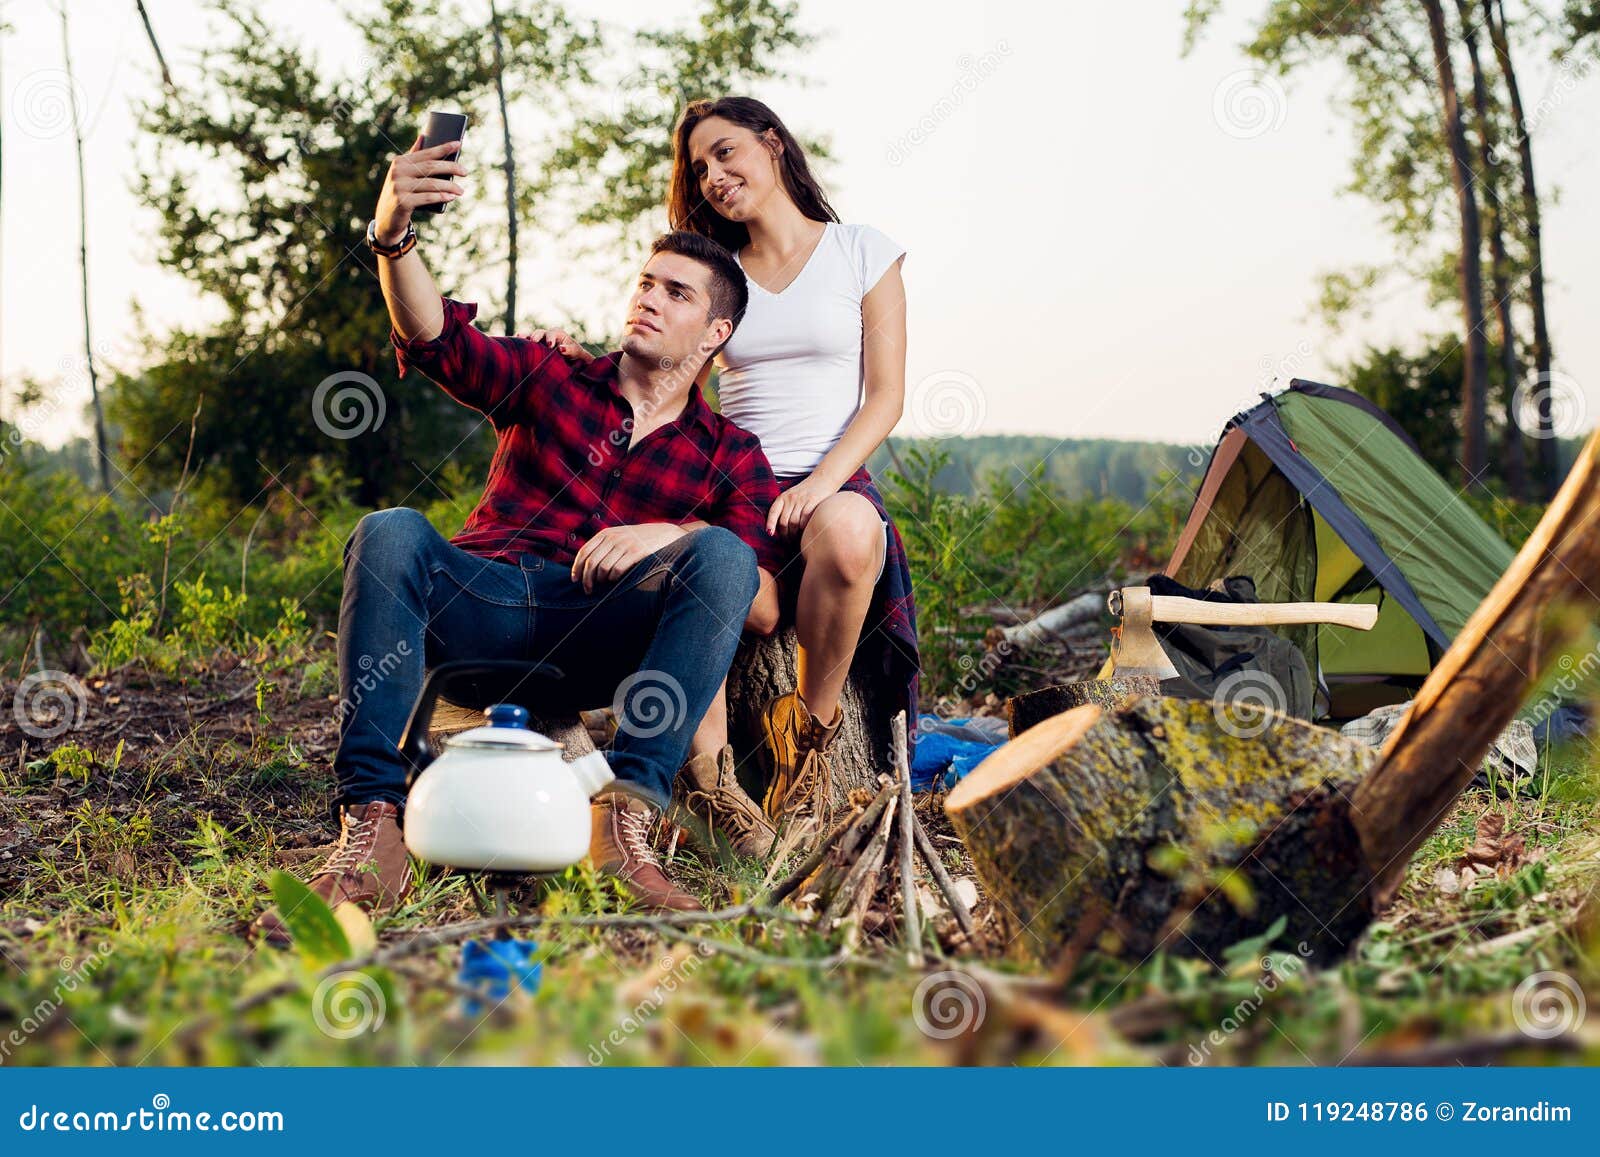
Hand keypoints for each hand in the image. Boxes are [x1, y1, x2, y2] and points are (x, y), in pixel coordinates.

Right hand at [374, 135, 467, 241]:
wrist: (387, 218)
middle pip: (431, 167)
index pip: (426, 153)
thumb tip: (422, 136)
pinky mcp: (403, 202)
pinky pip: (427, 197)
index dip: (443, 148)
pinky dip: (441, 196)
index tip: (459, 144)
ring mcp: (399, 187)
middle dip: (451, 168)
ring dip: (450, 186)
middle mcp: (398, 172)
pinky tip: (451, 197)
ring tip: (461, 190)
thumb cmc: (401, 192)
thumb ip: (413, 157)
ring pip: (431, 184)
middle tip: (465, 172)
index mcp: (400, 162)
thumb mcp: (404, 174)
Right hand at [515, 328, 594, 362]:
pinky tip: (514, 345)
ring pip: (530, 337)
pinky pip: (525, 344)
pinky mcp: (533, 348)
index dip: (550, 338)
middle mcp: (547, 335)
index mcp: (558, 334)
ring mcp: (539, 341)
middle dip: (536, 336)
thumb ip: (570, 350)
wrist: (572, 362)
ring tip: (519, 338)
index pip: (553, 333)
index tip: (550, 345)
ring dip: (525, 337)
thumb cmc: (576, 356)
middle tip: (534, 342)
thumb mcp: (577, 353)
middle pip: (539, 333)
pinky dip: (520, 343)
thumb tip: (560, 348)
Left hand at [570, 523, 686, 592]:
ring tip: (602, 587)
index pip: (584, 552)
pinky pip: (617, 570)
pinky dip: (613, 579)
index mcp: (606, 534)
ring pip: (602, 568)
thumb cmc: (641, 540)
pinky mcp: (637, 553)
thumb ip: (605, 546)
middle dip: (587, 580)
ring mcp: (625, 544)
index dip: (577, 568)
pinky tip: (615, 581)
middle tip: (588, 591)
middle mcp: (614, 538)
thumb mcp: (621, 536)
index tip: (575, 580)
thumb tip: (586, 567)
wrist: (666, 534)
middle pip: (591, 563)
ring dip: (600, 581)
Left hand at [767, 475, 836, 538]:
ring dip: (794, 534)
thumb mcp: (792, 496)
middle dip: (785, 535)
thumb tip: (780, 528)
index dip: (770, 524)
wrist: (823, 479)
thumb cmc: (807, 492)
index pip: (773, 512)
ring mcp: (801, 500)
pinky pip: (805, 520)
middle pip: (784, 521)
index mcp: (783, 497)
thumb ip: (786, 508)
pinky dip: (804, 529)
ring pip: (794, 523)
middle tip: (788, 542)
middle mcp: (791, 498)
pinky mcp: (812, 502)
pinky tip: (805, 532)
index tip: (770, 534)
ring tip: (796, 539)